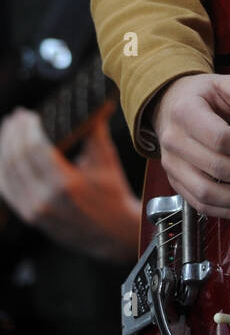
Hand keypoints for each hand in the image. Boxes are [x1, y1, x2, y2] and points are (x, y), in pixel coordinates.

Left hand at [0, 109, 140, 262]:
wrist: (112, 232)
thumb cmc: (112, 193)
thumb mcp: (107, 160)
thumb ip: (94, 129)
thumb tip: (90, 102)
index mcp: (66, 183)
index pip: (35, 149)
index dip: (28, 128)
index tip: (29, 114)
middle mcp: (46, 200)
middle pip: (17, 159)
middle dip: (14, 133)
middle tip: (17, 116)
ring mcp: (35, 211)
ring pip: (7, 174)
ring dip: (4, 147)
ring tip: (8, 129)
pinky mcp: (30, 217)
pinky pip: (7, 190)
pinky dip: (2, 169)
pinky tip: (5, 154)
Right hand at [151, 73, 229, 218]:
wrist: (170, 104)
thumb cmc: (201, 95)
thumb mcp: (227, 84)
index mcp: (186, 112)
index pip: (221, 137)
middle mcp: (175, 141)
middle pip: (216, 167)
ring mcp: (173, 164)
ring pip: (206, 193)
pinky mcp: (176, 181)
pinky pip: (200, 204)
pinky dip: (226, 211)